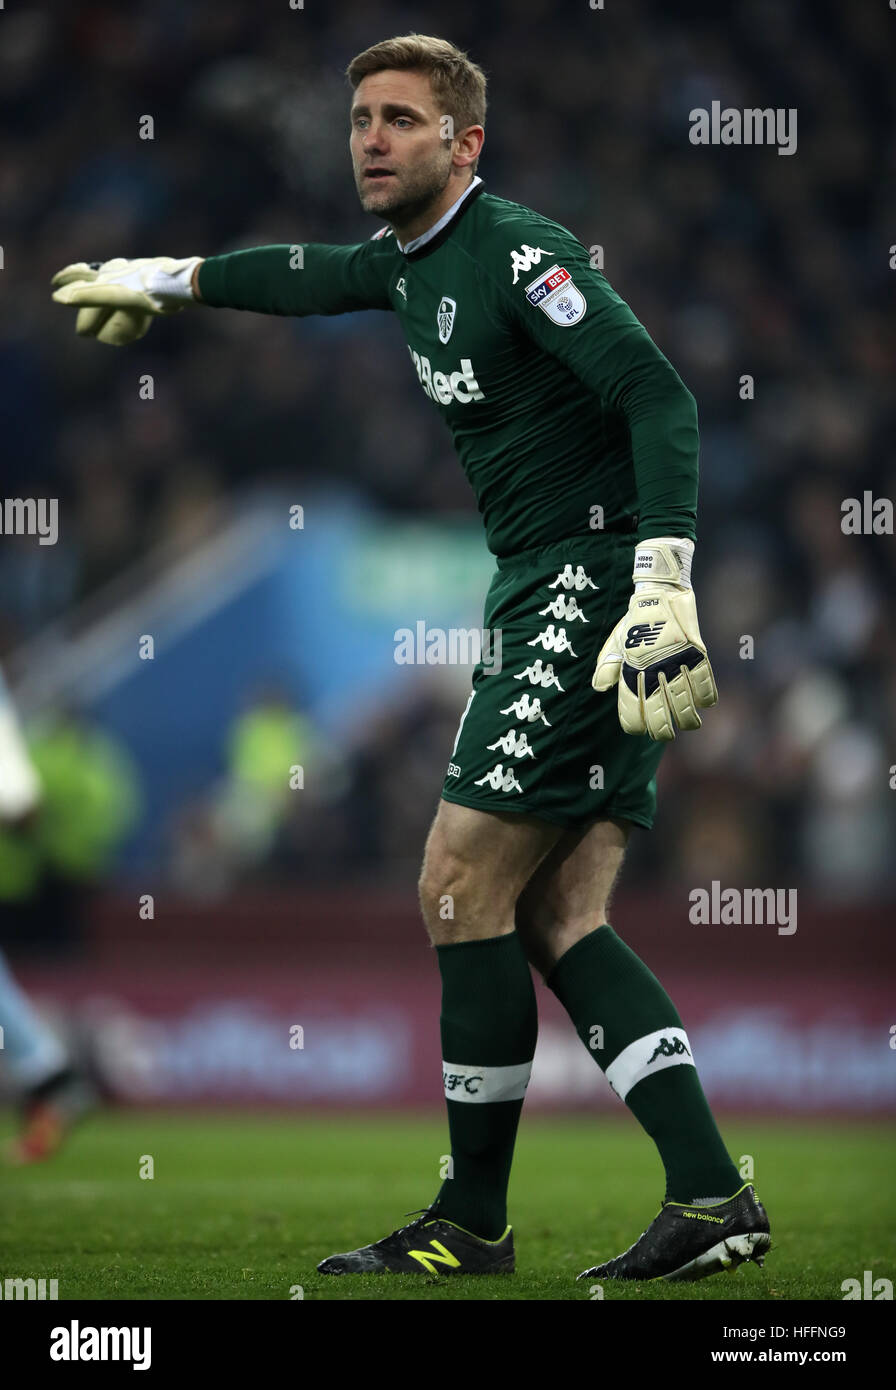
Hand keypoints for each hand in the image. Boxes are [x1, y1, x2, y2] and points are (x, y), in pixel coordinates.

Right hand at [51, 255, 200, 345]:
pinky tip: (129, 291)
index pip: (81, 276)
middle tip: (72, 290)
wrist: (182, 284)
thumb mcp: (115, 296)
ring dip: (100, 284)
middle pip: (95, 276)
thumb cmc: (150, 293)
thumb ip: (86, 296)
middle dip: (81, 284)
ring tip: (98, 291)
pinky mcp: (150, 275)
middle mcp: (119, 270)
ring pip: (111, 277)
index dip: (66, 280)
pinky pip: (129, 281)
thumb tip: (58, 297)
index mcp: (109, 275)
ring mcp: (134, 271)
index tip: (55, 285)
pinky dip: (121, 287)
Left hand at [592, 537, 717, 739]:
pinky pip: (704, 680)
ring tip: (690, 725)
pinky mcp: (695, 652)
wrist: (659, 592)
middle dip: (662, 729)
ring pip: (685, 701)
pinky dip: (707, 695)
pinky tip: (706, 704)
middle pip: (659, 710)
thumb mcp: (615, 641)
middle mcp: (653, 668)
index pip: (632, 706)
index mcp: (631, 667)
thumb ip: (607, 666)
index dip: (634, 724)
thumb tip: (598, 688)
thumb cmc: (635, 621)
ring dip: (688, 718)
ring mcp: (676, 661)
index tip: (639, 730)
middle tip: (665, 735)